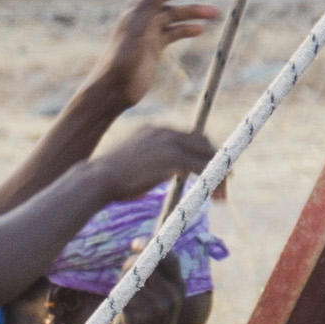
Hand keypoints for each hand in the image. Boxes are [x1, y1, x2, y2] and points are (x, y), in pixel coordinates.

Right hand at [84, 122, 211, 206]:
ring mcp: (170, 144)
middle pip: (204, 142)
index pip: (190, 136)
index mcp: (155, 130)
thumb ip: (152, 160)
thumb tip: (165, 172)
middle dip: (218, 161)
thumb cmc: (112, 177)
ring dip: (219, 174)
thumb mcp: (134, 160)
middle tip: (226, 180)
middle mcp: (164, 132)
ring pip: (207, 155)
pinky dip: (213, 180)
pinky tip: (215, 193)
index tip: (213, 167)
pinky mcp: (173, 159)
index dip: (205, 152)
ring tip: (222, 193)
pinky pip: (203, 167)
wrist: (98, 178)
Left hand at [98, 0, 219, 109]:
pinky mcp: (155, 46)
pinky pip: (174, 32)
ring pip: (176, 15)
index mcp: (137, 7)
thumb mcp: (137, 28)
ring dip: (194, 12)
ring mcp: (150, 31)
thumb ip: (148, 0)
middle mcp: (143, 16)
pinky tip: (200, 30)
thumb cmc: (122, 59)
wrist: (115, 89)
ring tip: (215, 13)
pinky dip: (187, 29)